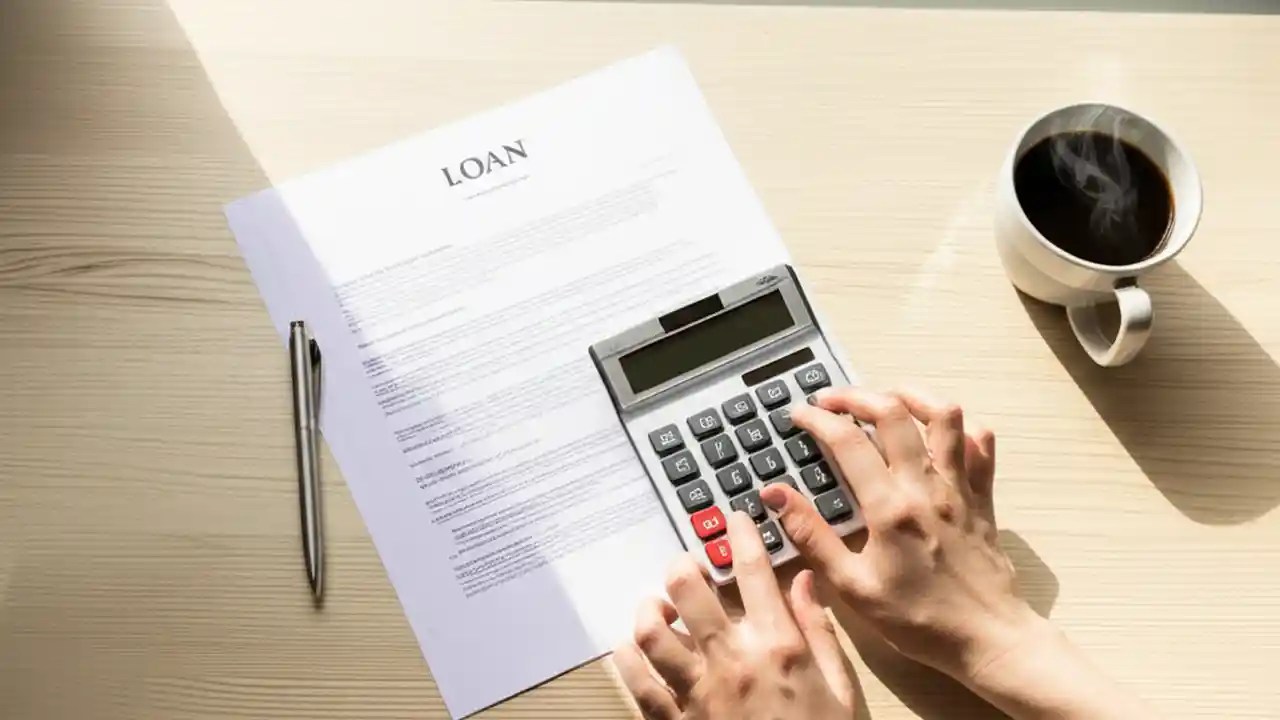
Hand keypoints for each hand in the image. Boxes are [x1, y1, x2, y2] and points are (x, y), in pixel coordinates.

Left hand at [613, 512, 855, 719]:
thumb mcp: (840, 690)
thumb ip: (820, 632)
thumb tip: (806, 581)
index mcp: (778, 647)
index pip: (754, 572)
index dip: (743, 535)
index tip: (735, 517)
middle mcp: (732, 661)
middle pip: (688, 590)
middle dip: (682, 566)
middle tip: (685, 564)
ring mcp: (697, 693)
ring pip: (652, 633)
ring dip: (650, 611)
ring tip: (657, 607)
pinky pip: (636, 682)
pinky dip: (628, 658)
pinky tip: (633, 648)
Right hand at [760, 387, 1036, 681]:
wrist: (987, 639)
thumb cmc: (918, 620)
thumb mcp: (852, 587)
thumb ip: (812, 536)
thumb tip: (776, 495)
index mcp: (890, 507)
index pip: (848, 441)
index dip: (818, 419)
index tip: (798, 415)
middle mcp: (927, 486)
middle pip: (893, 411)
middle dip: (856, 395)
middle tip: (832, 400)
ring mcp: (960, 487)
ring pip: (944, 415)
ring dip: (912, 395)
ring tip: (885, 398)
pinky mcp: (983, 497)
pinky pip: (981, 446)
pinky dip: (960, 429)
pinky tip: (938, 434)